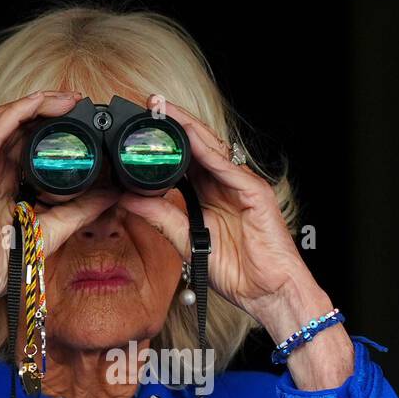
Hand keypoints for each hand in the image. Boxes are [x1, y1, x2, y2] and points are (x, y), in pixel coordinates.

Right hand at [0, 90, 121, 340]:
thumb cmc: (8, 256)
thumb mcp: (57, 224)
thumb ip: (83, 208)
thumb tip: (111, 194)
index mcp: (7, 178)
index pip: (28, 138)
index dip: (52, 123)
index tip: (80, 116)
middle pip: (19, 122)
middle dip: (49, 107)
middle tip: (78, 100)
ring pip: (8, 118)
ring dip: (38, 103)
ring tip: (67, 99)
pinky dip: (20, 111)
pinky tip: (40, 103)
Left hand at [116, 95, 352, 389]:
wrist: (269, 292)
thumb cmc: (239, 272)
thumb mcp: (188, 243)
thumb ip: (161, 218)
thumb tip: (128, 199)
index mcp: (210, 196)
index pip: (184, 161)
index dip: (165, 144)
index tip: (138, 128)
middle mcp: (226, 186)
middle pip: (198, 147)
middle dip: (175, 125)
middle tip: (149, 105)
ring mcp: (242, 187)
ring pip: (212, 150)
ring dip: (190, 129)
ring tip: (166, 111)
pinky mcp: (256, 193)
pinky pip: (229, 169)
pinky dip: (210, 154)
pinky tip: (193, 140)